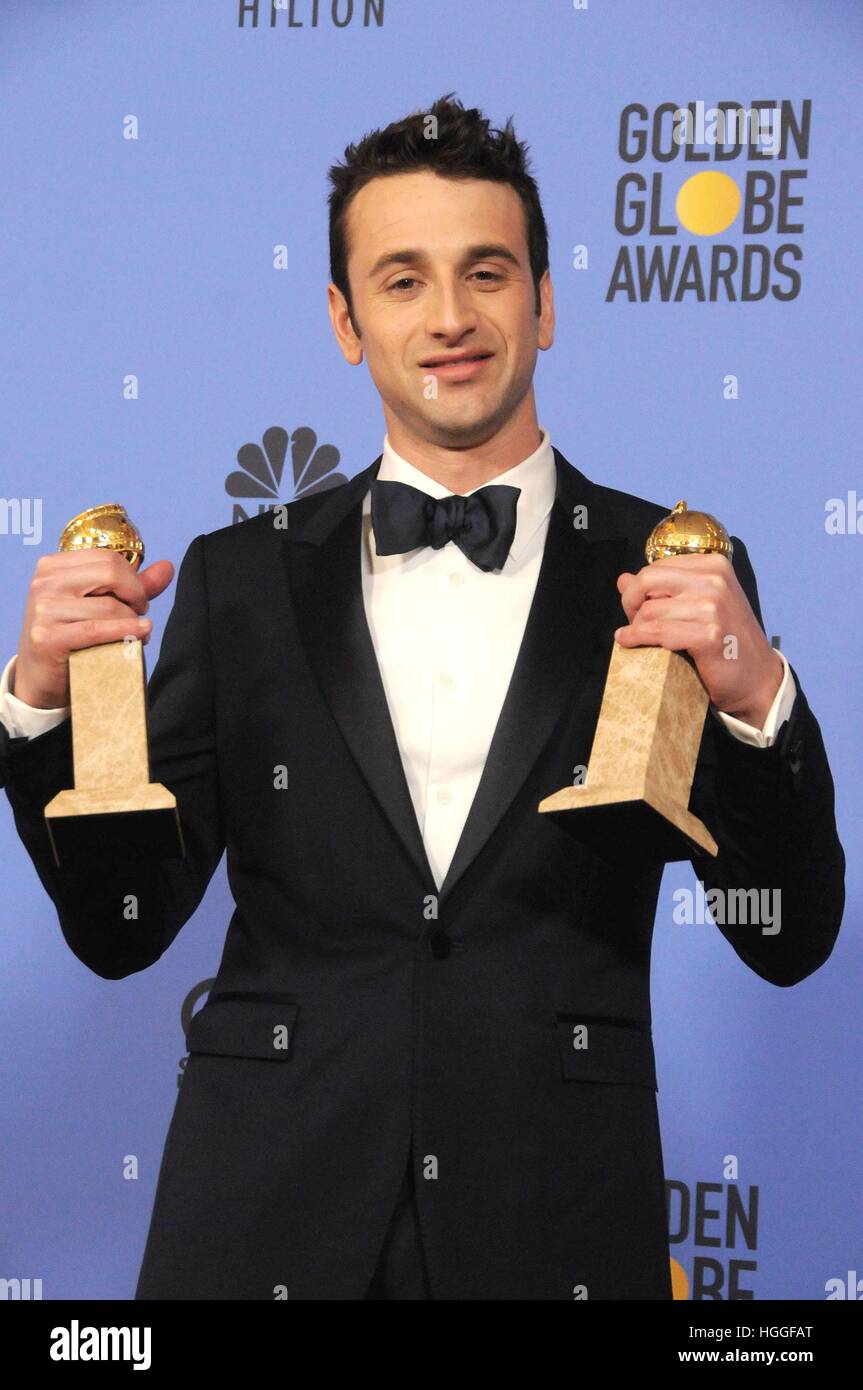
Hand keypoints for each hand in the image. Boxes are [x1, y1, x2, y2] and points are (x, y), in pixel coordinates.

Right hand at [13, 551, 174, 708]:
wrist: (41, 679)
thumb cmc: (71, 638)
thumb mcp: (97, 605)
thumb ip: (131, 586)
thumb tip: (166, 567)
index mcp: (52, 567)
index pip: (107, 558)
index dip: (133, 578)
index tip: (138, 599)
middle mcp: (44, 584)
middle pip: (111, 573)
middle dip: (136, 594)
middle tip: (140, 613)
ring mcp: (43, 610)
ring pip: (109, 606)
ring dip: (132, 621)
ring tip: (136, 634)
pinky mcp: (47, 638)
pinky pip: (98, 630)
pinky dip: (126, 632)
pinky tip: (141, 635)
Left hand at [614, 554, 783, 728]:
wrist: (757, 679)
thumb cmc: (725, 642)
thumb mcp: (697, 606)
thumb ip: (662, 590)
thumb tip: (623, 579)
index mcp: (714, 566)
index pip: (655, 567)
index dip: (639, 589)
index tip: (638, 609)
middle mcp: (715, 580)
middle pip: (647, 580)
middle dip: (630, 603)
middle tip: (632, 622)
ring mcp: (714, 606)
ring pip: (649, 610)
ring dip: (636, 627)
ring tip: (639, 639)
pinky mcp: (708, 634)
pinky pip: (657, 632)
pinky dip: (637, 638)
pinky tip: (628, 642)